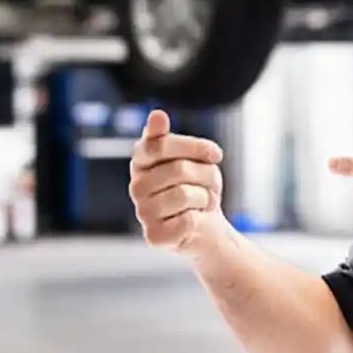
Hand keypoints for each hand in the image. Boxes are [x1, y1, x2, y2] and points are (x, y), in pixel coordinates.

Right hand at [129, 109, 228, 258]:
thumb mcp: (192, 157)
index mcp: (141, 161)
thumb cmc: (198, 186)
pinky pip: (187, 220)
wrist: (206, 226)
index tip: (217, 155)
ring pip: (183, 195)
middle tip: (210, 185)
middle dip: (206, 175)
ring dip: (204, 198)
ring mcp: (142, 213)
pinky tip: (194, 221)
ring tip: (201, 202)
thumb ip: (172, 139)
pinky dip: (200, 219)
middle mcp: (136, 186)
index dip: (193, 147)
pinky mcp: (153, 236)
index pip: (158, 145)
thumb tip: (156, 115)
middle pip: (178, 169)